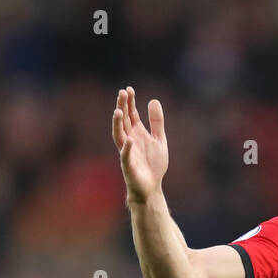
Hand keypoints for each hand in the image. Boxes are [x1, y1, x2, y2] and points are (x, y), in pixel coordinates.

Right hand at [112, 86, 167, 204]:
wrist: (152, 188)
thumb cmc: (153, 165)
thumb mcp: (159, 140)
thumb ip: (157, 122)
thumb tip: (153, 100)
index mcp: (137, 133)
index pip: (131, 114)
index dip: (130, 102)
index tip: (129, 89)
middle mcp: (129, 140)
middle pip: (124, 121)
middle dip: (122, 107)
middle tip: (122, 93)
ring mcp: (127, 153)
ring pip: (119, 136)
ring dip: (118, 124)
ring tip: (118, 111)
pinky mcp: (128, 167)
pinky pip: (125, 156)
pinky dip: (126, 148)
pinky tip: (129, 140)